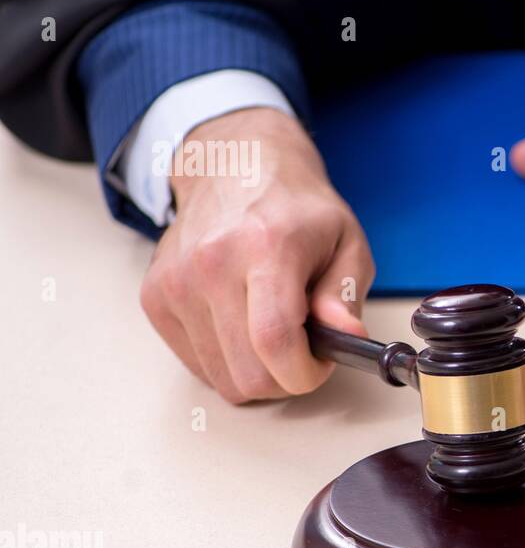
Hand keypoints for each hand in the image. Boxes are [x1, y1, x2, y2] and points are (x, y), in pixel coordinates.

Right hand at [140, 107, 373, 402]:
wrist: (235, 168)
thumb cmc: (297, 210)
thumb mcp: (347, 242)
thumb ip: (345, 294)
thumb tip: (346, 335)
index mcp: (265, 248)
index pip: (275, 340)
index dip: (303, 373)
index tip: (320, 365)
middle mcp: (211, 265)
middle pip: (247, 374)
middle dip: (285, 379)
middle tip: (304, 350)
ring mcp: (175, 283)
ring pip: (221, 378)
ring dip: (256, 372)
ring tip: (275, 332)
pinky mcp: (154, 298)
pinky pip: (197, 365)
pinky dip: (227, 361)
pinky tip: (243, 326)